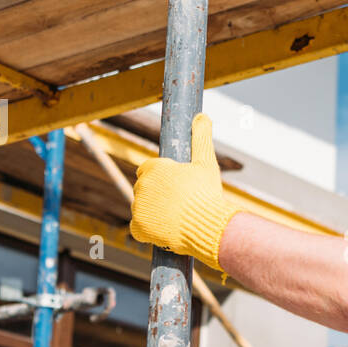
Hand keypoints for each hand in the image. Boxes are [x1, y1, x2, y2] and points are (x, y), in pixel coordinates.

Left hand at [129, 113, 239, 270]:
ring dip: (153, 212)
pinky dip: (148, 230)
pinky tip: (164, 229)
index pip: (148, 170)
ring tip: (175, 218)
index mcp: (153, 167)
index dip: (162, 178)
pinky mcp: (138, 227)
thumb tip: (202, 116)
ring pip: (142, 208)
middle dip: (157, 195)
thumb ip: (201, 137)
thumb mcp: (206, 162)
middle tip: (179, 204)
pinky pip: (138, 228)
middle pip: (145, 189)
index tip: (176, 187)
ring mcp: (138, 207)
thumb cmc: (207, 193)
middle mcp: (141, 185)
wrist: (209, 225)